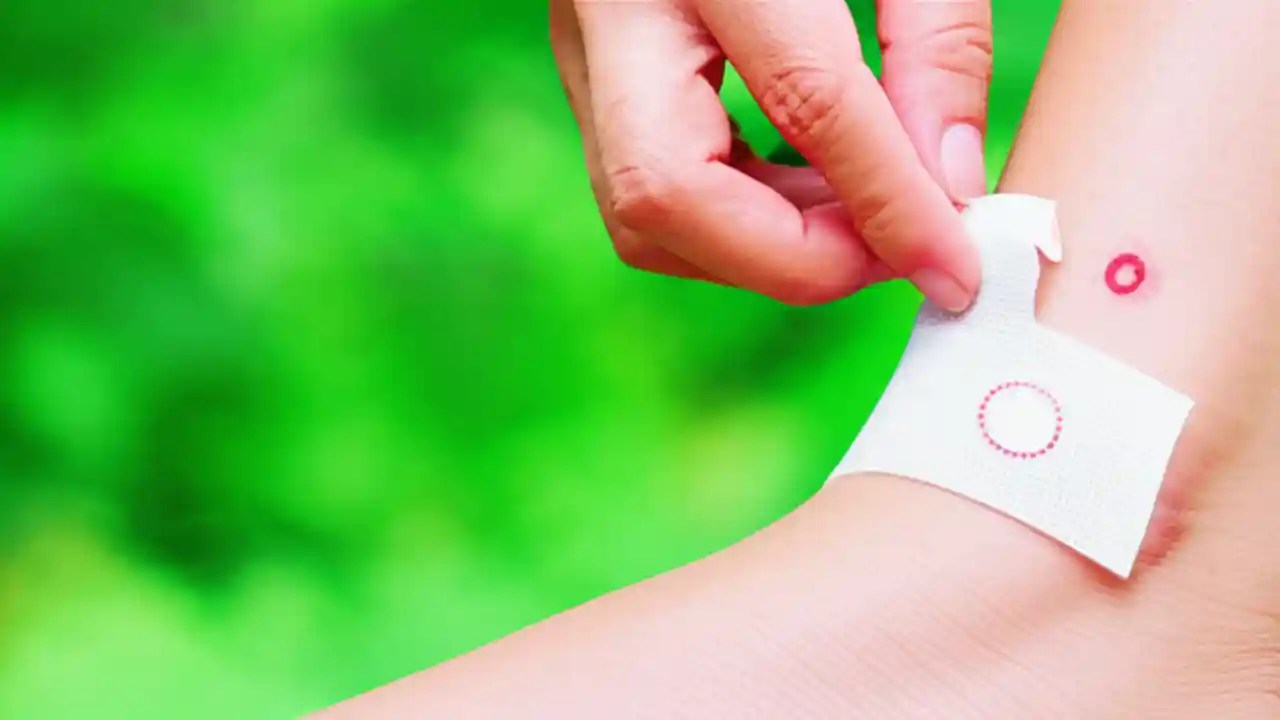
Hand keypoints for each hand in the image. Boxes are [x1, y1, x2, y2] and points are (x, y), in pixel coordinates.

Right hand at [550, 0, 991, 308]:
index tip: (957, 265)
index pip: (803, 97)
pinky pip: (650, 190)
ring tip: (861, 212)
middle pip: (663, 196)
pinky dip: (740, 219)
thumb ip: (934, 41)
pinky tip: (813, 190)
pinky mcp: (592, 75)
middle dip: (790, 258)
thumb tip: (949, 189)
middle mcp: (612, 1)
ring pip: (644, 216)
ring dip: (766, 248)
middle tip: (890, 249)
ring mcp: (585, 45)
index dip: (889, 203)